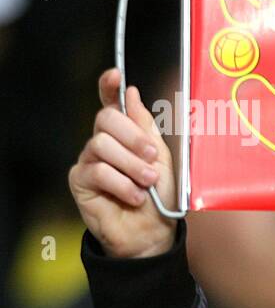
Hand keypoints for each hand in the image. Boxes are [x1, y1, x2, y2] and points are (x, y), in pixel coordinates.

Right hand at [68, 69, 177, 258]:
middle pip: (106, 119)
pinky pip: (96, 171)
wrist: (153, 232)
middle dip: (132, 137)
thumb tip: (132, 93)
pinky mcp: (79, 181)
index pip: (111, 105)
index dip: (109, 87)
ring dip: (131, 165)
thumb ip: (146, 128)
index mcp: (125, 135)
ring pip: (102, 145)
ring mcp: (89, 161)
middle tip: (150, 158)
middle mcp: (103, 143)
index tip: (115, 75)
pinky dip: (120, 184)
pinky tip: (133, 197)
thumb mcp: (162, 158)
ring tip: (146, 183)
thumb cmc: (161, 196)